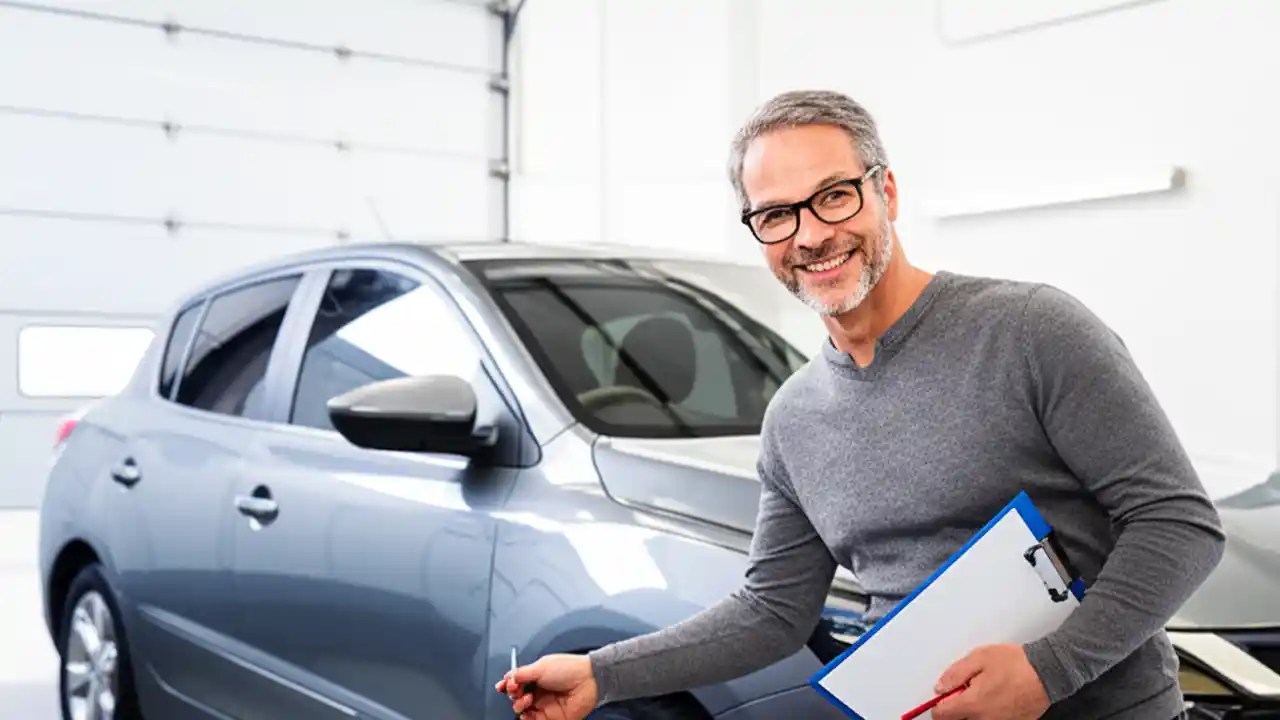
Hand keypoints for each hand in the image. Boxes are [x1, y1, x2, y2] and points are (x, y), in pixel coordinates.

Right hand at [495, 653, 597, 719]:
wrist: (588, 681)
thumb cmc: (567, 669)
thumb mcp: (541, 666)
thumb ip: (522, 673)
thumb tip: (508, 678)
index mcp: (536, 676)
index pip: (517, 682)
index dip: (508, 684)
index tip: (503, 686)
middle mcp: (539, 690)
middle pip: (517, 696)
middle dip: (513, 694)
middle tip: (515, 690)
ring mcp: (544, 704)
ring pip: (523, 710)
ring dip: (519, 705)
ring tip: (526, 699)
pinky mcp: (551, 716)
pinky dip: (527, 717)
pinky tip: (527, 711)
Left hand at [931, 644, 1048, 719]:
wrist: (1048, 672)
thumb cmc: (1017, 664)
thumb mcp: (979, 658)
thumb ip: (955, 674)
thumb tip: (940, 687)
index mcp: (973, 704)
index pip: (942, 715)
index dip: (939, 704)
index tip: (944, 695)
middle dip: (957, 707)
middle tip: (967, 690)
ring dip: (974, 710)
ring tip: (986, 691)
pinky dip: (990, 712)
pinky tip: (998, 697)